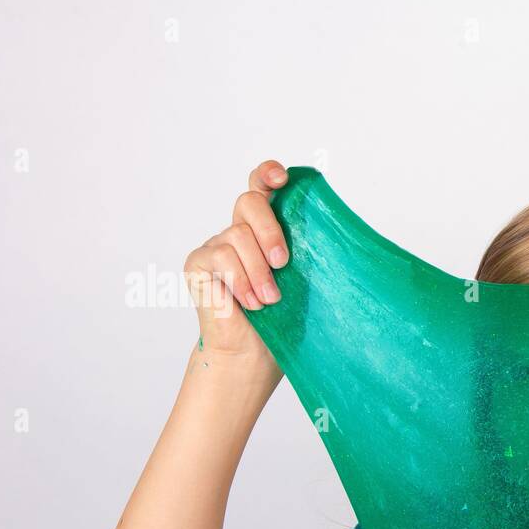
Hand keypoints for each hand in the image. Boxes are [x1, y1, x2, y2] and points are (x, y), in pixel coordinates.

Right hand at [182, 160, 290, 372]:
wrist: (254, 354)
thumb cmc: (281, 319)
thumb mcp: (301, 279)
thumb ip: (303, 249)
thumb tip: (331, 231)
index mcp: (264, 230)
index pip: (261, 187)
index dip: (268, 174)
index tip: (283, 178)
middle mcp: (239, 232)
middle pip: (249, 202)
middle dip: (270, 230)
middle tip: (284, 263)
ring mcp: (216, 245)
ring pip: (238, 235)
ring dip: (259, 270)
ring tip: (270, 299)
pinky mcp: (198, 262)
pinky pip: (220, 256)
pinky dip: (241, 280)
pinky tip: (251, 302)